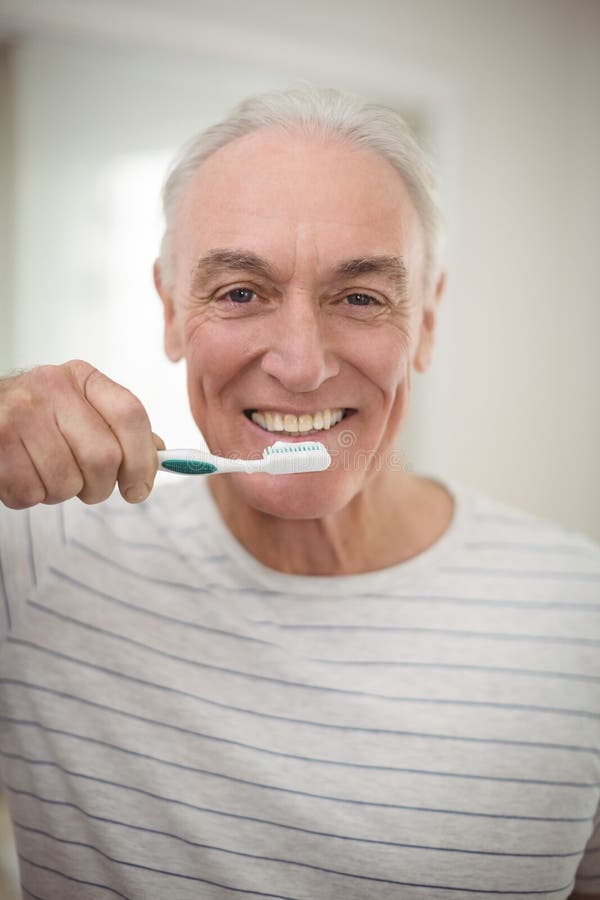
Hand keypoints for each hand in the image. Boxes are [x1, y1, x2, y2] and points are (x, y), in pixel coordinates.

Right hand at [0, 360, 164, 508]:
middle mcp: (51, 387)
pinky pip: (30, 493)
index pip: (130, 415)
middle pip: (104, 458)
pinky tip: (22, 475)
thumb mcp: (80, 411)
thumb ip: (120, 430)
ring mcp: (20, 413)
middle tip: (86, 487)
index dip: (143, 459)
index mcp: (82, 378)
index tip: (139, 488)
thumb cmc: (36, 420)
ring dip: (60, 493)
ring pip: (67, 482)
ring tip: (45, 473)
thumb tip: (159, 453)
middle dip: (99, 487)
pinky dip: (28, 497)